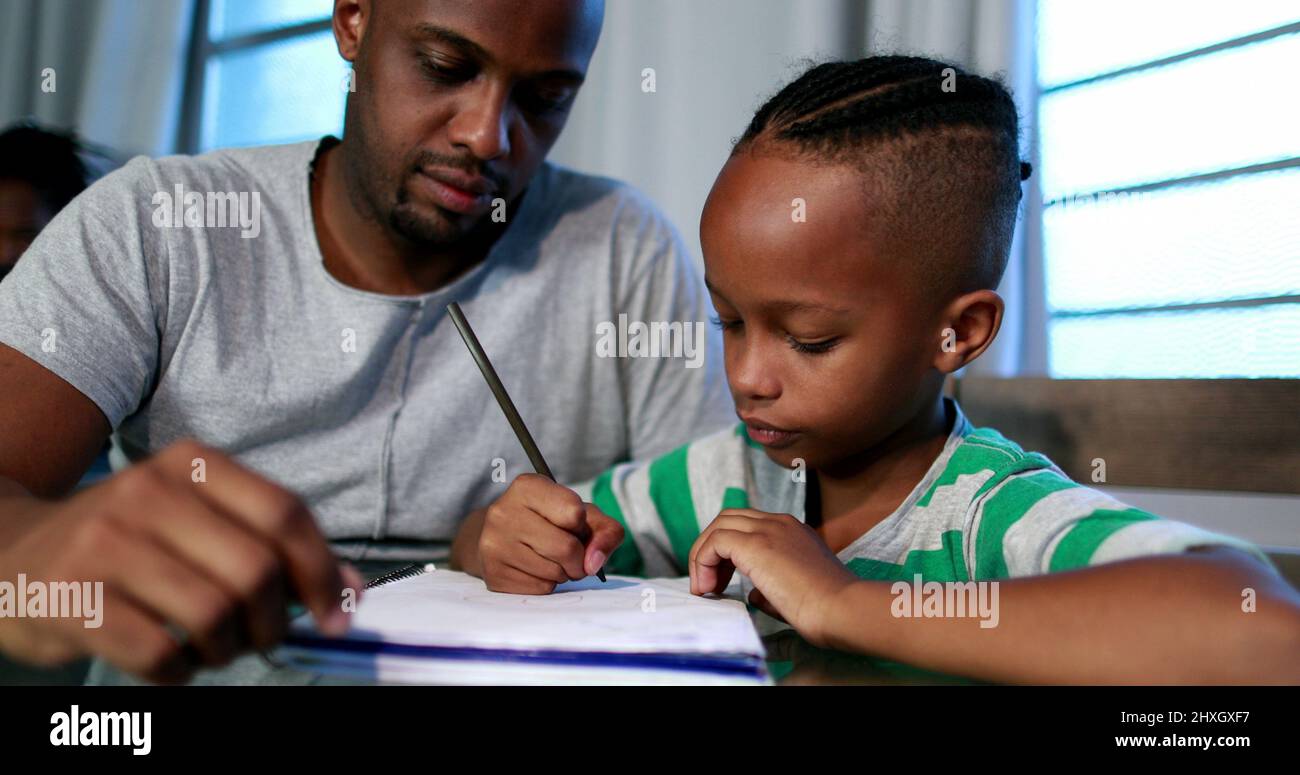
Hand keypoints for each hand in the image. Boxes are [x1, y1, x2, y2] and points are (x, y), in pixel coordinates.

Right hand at [0, 440, 361, 683]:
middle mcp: (149, 492)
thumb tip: (350, 591)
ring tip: (211, 649)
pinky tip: (170, 663)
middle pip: (255, 569)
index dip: (323, 572)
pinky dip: (179, 673)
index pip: (284, 514)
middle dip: (273, 622)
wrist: (8, 552)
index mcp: (192, 464)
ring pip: (212, 614)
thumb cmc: (126, 542)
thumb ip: (270, 545)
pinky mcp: (72, 597)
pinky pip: (159, 652)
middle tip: (259, 639)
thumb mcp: (194, 519)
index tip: (337, 615)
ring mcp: (105, 542)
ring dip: (226, 650)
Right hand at [476, 474, 623, 593]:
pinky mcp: (493, 573)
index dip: (581, 525)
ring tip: (552, 560)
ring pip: (554, 572)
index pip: (573, 512)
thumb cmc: (551, 522)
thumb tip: (594, 563)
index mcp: (528, 487)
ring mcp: (494, 544)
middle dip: (579, 558)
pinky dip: (548, 584)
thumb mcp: (583, 515)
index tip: (573, 525)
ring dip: (564, 573)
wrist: (503, 537)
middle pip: (566, 548)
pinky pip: (540, 588)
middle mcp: (503, 511)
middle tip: (573, 555)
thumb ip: (606, 531)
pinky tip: (537, 570)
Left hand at [688, 509, 857, 645]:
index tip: (723, 582)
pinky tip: (708, 588)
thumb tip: (752, 594)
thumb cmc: (827, 610)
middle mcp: (781, 523)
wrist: (843, 609)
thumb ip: (771, 589)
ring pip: (719, 525)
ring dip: (703, 555)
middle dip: (711, 548)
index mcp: (793, 532)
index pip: (748, 525)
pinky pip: (716, 541)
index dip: (728, 551)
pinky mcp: (756, 544)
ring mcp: (769, 530)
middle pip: (729, 518)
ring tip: (704, 588)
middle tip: (708, 583)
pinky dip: (704, 562)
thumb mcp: (796, 593)